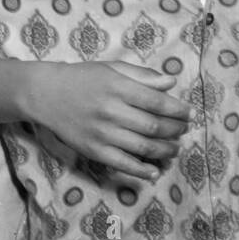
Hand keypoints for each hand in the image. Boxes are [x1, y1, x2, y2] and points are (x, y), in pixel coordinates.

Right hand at [25, 60, 191, 183]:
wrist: (47, 95)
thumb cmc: (84, 78)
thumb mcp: (112, 69)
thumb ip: (142, 76)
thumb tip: (171, 83)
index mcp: (118, 87)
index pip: (156, 102)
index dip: (178, 110)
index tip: (191, 114)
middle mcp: (111, 111)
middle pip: (153, 126)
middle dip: (175, 130)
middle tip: (184, 130)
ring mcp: (102, 133)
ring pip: (142, 147)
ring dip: (165, 151)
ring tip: (175, 149)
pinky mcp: (94, 151)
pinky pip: (123, 164)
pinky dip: (142, 170)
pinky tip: (155, 171)